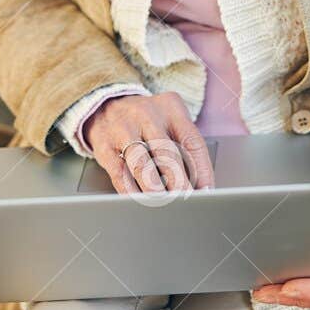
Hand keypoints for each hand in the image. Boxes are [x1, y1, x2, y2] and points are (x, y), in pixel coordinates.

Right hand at [83, 91, 214, 193]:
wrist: (104, 104)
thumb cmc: (145, 120)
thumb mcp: (169, 121)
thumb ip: (184, 148)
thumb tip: (200, 187)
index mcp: (170, 109)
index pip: (192, 141)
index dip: (202, 170)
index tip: (206, 191)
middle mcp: (147, 116)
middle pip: (167, 153)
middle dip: (178, 183)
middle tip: (186, 201)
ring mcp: (123, 130)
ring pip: (142, 165)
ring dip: (154, 189)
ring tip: (164, 205)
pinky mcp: (105, 146)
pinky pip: (119, 174)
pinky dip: (131, 192)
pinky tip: (139, 201)